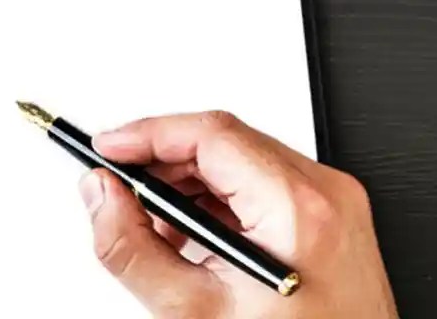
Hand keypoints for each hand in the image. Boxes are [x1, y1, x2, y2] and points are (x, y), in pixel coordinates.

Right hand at [80, 111, 397, 318]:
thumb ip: (131, 247)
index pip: (210, 135)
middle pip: (225, 142)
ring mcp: (335, 205)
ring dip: (187, 183)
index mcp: (298, 210)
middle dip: (162, 161)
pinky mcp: (332, 219)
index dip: (148, 134)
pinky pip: (263, 185)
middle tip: (118, 187)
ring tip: (152, 227)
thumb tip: (101, 195)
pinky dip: (218, 202)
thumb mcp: (192, 312)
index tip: (107, 149)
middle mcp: (326, 195)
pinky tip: (190, 239)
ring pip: (241, 160)